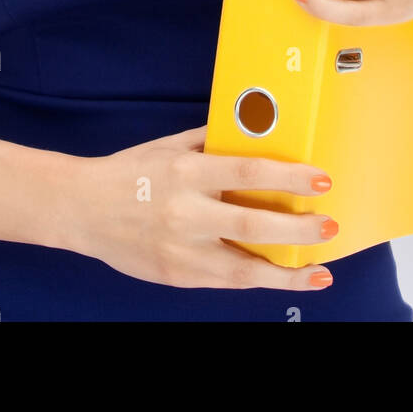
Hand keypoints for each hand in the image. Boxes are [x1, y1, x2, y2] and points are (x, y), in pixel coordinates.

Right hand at [67, 124, 337, 290]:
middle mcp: (185, 211)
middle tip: (330, 225)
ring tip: (320, 270)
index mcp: (186, 171)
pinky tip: (283, 278)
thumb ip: (212, 140)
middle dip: (298, 228)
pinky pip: (227, 282)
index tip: (320, 179)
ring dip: (287, 272)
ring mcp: (181, 250)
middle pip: (253, 222)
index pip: (247, 171)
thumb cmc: (130, 172)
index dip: (288, 176)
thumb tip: (257, 129)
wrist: (82, 208)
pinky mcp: (177, 276)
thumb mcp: (169, 146)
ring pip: (244, 267)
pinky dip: (259, 280)